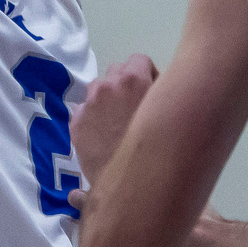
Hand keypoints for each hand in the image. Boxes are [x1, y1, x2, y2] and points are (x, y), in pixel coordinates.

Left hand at [70, 53, 157, 201]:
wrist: (136, 187)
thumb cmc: (163, 150)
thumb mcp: (171, 115)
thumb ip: (163, 94)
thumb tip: (160, 88)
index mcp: (134, 81)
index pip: (140, 59)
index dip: (149, 74)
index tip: (154, 92)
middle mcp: (107, 87)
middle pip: (117, 71)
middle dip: (127, 84)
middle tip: (137, 107)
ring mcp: (89, 105)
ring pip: (97, 88)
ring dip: (108, 97)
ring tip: (119, 120)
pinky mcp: (76, 124)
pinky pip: (84, 110)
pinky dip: (93, 116)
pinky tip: (105, 134)